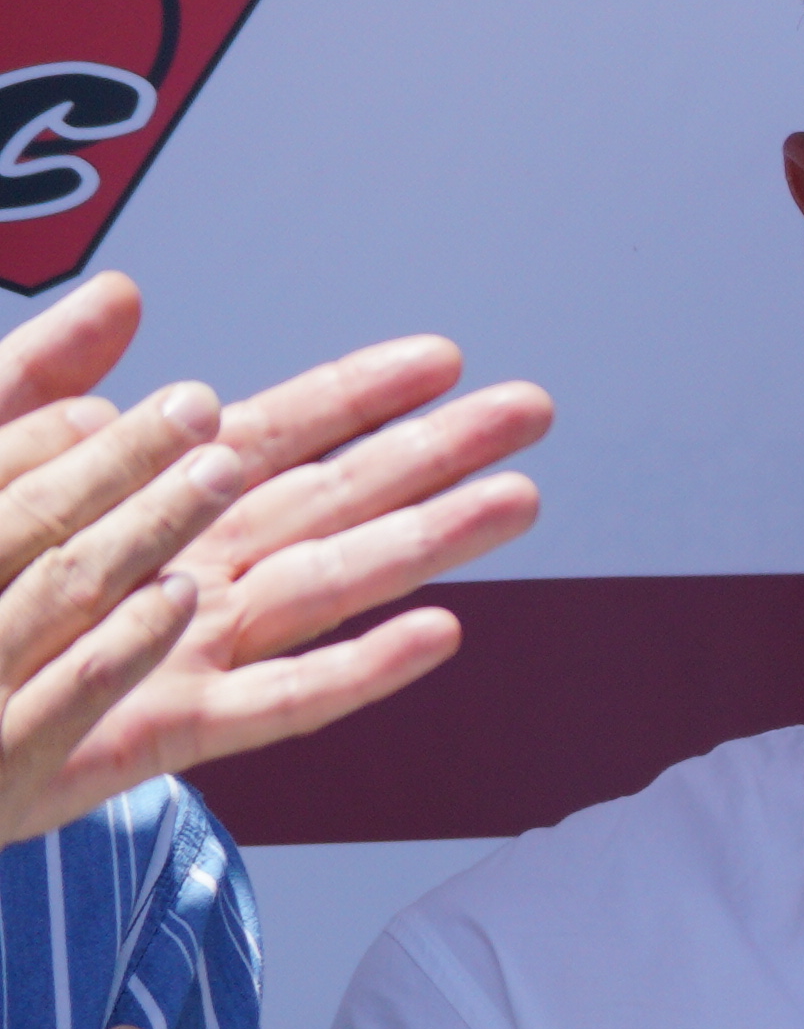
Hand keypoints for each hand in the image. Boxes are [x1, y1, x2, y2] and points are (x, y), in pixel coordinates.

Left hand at [0, 278, 555, 840]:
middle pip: (338, 502)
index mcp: (153, 509)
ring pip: (334, 586)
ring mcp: (191, 654)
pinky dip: (362, 671)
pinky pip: (281, 703)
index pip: (277, 436)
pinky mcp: (167, 731)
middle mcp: (195, 576)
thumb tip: (124, 296)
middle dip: (439, 454)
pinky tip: (437, 633)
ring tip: (515, 499)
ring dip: (432, 542)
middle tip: (529, 410)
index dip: (360, 394)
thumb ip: (37, 380)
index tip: (440, 358)